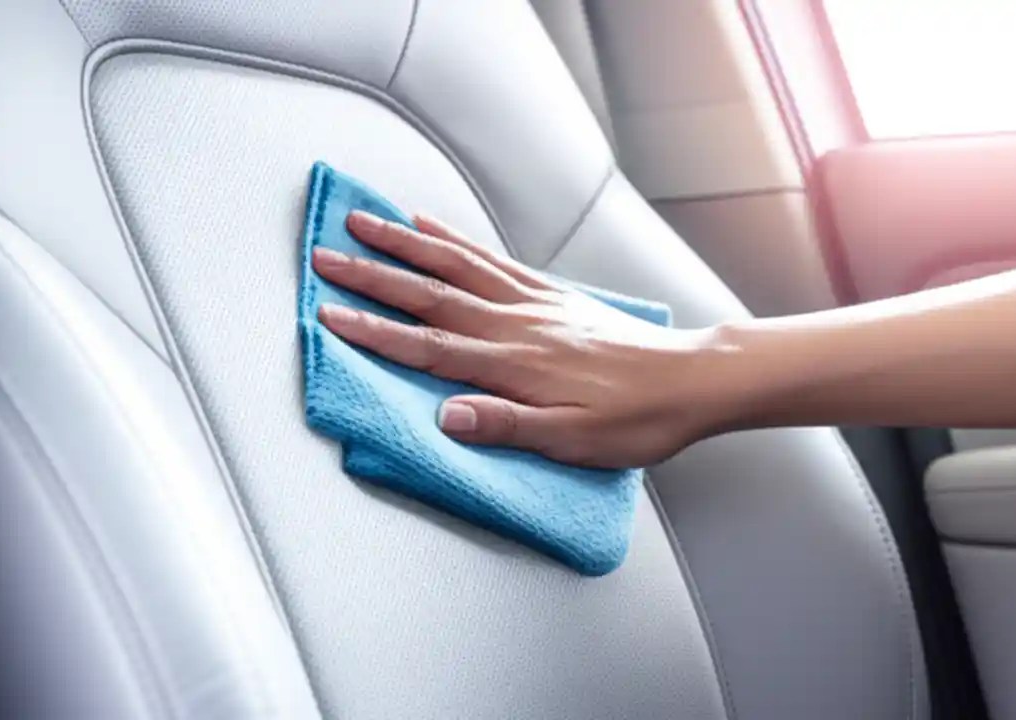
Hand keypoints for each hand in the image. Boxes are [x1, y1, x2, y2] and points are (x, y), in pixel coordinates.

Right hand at [312, 211, 718, 467]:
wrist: (692, 380)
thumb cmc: (637, 420)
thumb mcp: (574, 441)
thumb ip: (507, 425)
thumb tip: (444, 414)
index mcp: (514, 364)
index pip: (430, 346)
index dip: (375, 332)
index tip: (329, 314)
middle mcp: (516, 324)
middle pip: (431, 295)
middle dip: (373, 275)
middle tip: (324, 254)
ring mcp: (533, 303)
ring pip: (456, 266)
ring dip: (406, 243)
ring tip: (364, 220)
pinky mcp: (551, 294)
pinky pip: (493, 259)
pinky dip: (457, 240)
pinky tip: (433, 227)